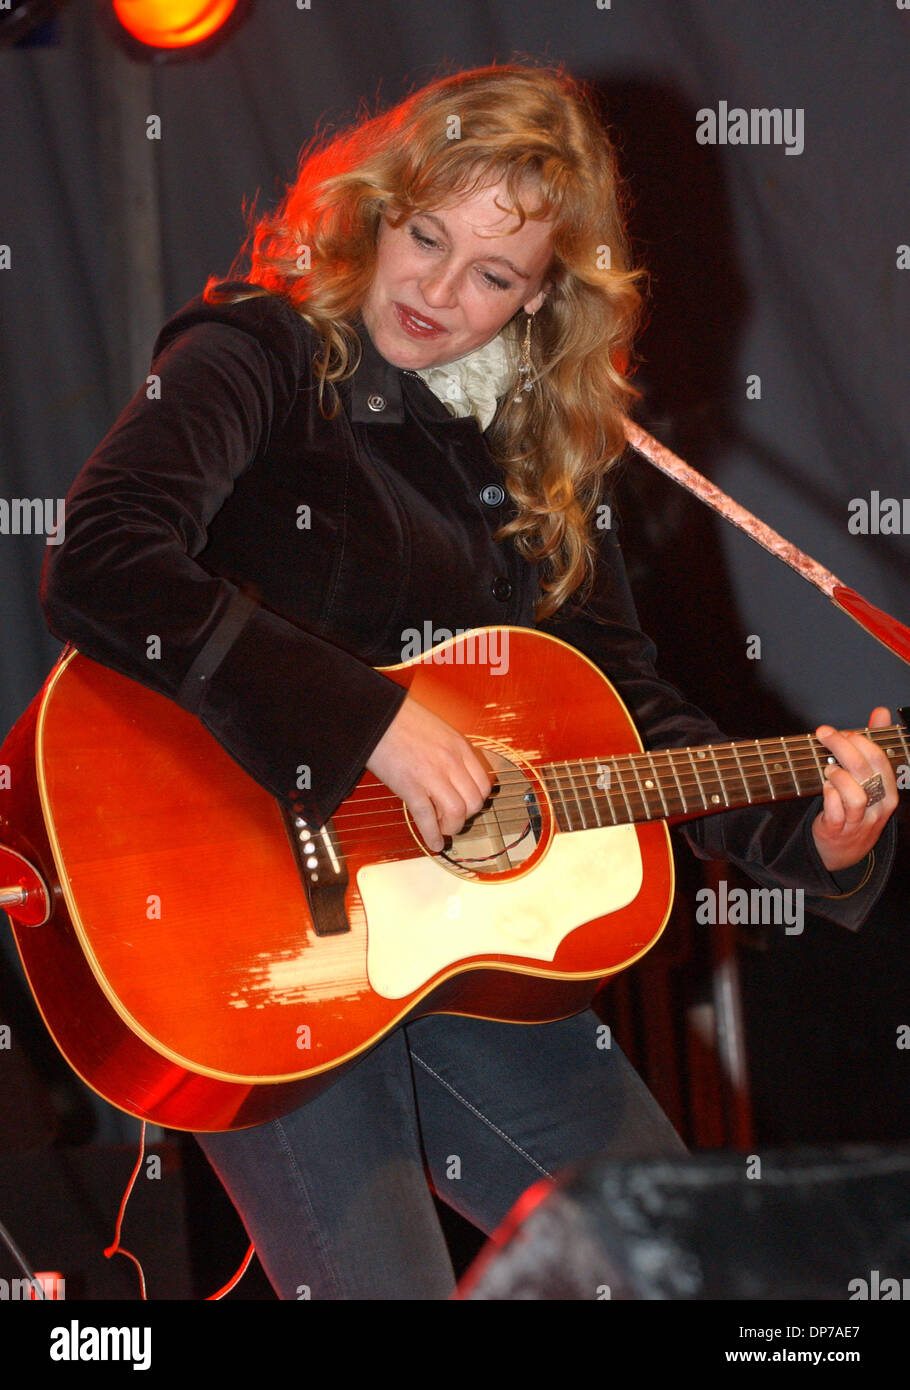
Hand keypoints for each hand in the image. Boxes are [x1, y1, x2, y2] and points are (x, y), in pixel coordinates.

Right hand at [365, 694, 494, 851]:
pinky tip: (433, 843)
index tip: (469, 807)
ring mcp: (432, 774)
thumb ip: (450, 752)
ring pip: (457, 812)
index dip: (477, 802)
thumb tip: (454, 775)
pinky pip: (427, 817)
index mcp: (459, 746)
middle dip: (466, 817)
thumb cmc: (401, 719)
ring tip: (443, 829)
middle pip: (474, 802)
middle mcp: (451, 761)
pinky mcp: (410, 786)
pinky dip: (432, 835)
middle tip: (454, 820)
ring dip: (452, 827)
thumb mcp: (437, 730)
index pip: (484, 783)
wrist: (375, 713)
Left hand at [812, 707, 898, 872]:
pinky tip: (824, 788)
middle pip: (864, 771)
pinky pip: (837, 811)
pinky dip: (829, 796)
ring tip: (827, 769)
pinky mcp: (838, 830)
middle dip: (842, 746)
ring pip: (855, 794)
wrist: (844, 850)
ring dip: (837, 776)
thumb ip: (875, 743)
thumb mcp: (869, 776)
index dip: (859, 740)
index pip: (879, 759)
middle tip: (824, 734)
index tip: (842, 732)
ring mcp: (859, 820)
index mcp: (888, 790)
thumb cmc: (857, 806)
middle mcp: (877, 805)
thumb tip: (882, 711)